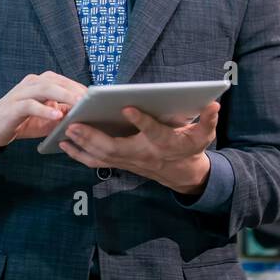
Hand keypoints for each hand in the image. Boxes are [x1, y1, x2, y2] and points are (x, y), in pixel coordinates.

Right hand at [0, 72, 87, 153]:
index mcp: (41, 83)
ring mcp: (21, 93)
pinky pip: (30, 105)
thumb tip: (84, 116)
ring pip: (45, 89)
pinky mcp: (13, 106)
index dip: (80, 88)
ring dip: (63, 96)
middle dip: (75, 90)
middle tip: (92, 100)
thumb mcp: (46, 119)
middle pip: (57, 82)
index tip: (97, 98)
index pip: (65, 82)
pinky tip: (56, 116)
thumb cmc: (21, 121)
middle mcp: (32, 83)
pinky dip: (44, 110)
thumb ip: (63, 114)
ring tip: (78, 104)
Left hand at [59, 101, 219, 194]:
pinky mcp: (120, 163)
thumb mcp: (204, 134)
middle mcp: (143, 154)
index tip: (128, 108)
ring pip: (101, 157)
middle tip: (75, 124)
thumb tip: (215, 104)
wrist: (182, 174)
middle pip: (115, 149)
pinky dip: (79, 155)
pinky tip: (65, 144)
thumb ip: (208, 120)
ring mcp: (129, 162)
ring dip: (81, 147)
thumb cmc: (189, 148)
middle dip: (94, 138)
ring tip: (64, 134)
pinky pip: (96, 162)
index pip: (153, 132)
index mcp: (164, 143)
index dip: (142, 121)